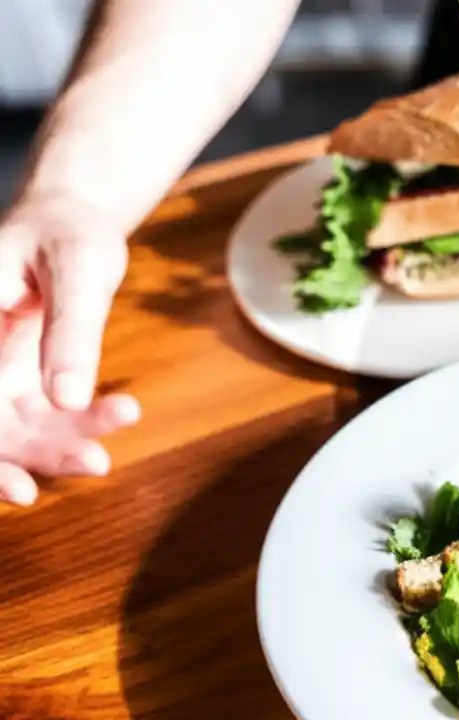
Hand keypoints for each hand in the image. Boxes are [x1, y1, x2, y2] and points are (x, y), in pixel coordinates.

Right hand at [0, 197, 138, 504]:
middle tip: (88, 467)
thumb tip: (67, 400)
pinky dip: (84, 424)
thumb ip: (71, 333)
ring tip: (106, 454)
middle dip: (20, 465)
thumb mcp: (77, 271)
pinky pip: (49, 419)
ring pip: (17, 432)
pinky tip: (123, 412)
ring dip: (60, 450)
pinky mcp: (26, 381)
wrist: (74, 221)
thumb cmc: (68, 232)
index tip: (17, 486)